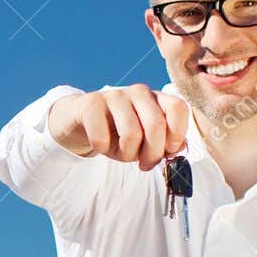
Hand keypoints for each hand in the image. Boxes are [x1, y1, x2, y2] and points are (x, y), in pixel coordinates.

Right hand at [49, 85, 188, 171]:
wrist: (78, 119)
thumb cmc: (115, 132)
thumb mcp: (143, 140)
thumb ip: (164, 143)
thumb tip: (178, 148)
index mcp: (155, 99)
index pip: (178, 108)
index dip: (177, 133)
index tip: (168, 151)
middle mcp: (138, 92)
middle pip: (156, 125)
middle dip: (152, 154)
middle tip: (145, 165)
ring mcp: (114, 95)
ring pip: (131, 133)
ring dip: (127, 155)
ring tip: (121, 154)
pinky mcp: (91, 104)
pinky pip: (103, 137)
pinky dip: (103, 149)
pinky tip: (100, 146)